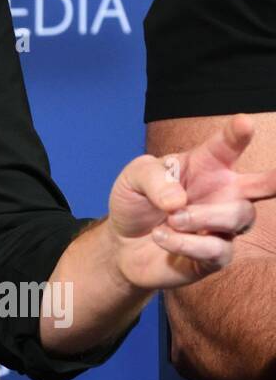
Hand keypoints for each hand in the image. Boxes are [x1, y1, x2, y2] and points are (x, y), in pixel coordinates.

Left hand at [107, 114, 275, 290]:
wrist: (119, 244)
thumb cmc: (135, 202)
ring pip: (239, 216)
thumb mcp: (133, 178)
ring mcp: (222, 226)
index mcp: (206, 166)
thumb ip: (153, 179)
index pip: (227, 146)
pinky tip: (161, 237)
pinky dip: (186, 242)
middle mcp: (222, 194)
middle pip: (262, 186)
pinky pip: (217, 249)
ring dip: (203, 216)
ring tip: (172, 218)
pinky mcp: (214, 256)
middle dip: (275, 179)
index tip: (244, 122)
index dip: (236, 134)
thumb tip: (178, 200)